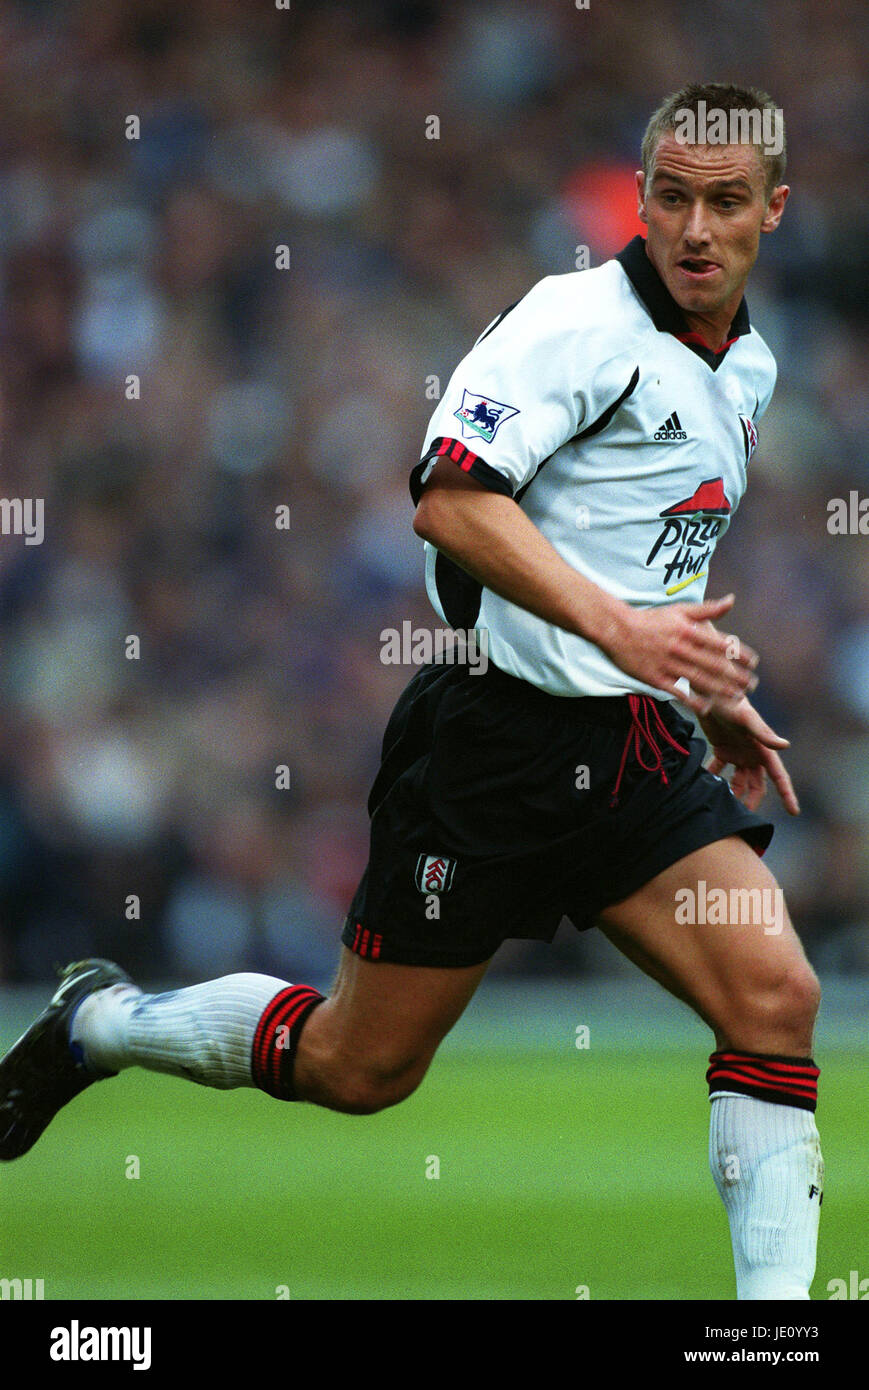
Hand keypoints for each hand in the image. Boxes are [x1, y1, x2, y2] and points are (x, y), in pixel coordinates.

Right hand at [601, 594, 757, 711]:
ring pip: (699, 679)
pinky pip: (678, 691)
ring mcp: (668, 664)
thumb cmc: (650, 619)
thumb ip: (707, 609)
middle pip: (714, 664)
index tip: (753, 663)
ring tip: (737, 697)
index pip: (721, 643)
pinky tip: (706, 707)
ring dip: (720, 689)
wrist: (617, 629)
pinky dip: (692, 700)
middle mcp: (681, 648)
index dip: (739, 653)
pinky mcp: (655, 678)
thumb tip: (732, 600)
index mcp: (688, 631)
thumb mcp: (679, 610)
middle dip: (735, 675)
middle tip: (752, 685)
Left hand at [698, 697, 799, 815]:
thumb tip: (785, 746)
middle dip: (752, 801)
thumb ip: (764, 734)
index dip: (787, 794)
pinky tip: (704, 789)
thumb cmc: (732, 703)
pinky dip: (713, 778)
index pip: (779, 776)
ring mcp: (738, 752)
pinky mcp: (722, 749)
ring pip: (738, 781)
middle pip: (757, 785)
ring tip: (723, 806)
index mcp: (764, 749)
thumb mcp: (747, 719)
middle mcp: (753, 753)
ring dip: (732, 793)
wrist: (711, 691)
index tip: (794, 812)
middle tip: (743, 817)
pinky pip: (718, 769)